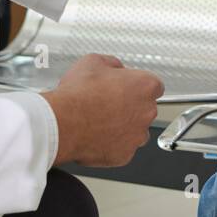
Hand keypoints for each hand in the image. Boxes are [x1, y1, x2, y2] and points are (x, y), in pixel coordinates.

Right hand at [41, 54, 163, 166]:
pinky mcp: (125, 155)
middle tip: (108, 104)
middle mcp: (147, 111)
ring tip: (101, 122)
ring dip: (123, 127)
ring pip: (136, 131)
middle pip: (145, 109)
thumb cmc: (78, 94)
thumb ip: (113, 64)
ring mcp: (137, 135)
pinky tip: (97, 136)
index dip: (137, 86)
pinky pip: (123, 149)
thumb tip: (115, 68)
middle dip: (130, 107)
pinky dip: (112, 145)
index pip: (153, 86)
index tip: (126, 89)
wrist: (62, 123)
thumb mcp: (94, 61)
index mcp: (145, 85)